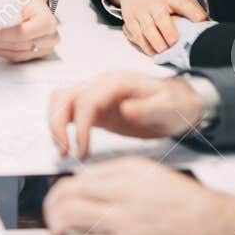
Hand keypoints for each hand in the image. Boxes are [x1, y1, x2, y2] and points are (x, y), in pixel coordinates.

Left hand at [0, 0, 59, 62]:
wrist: (34, 2)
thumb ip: (5, 11)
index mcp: (47, 23)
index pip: (21, 34)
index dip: (0, 35)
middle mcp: (50, 38)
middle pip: (17, 46)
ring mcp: (45, 49)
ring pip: (15, 54)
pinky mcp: (36, 54)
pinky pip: (16, 57)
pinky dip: (1, 51)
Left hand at [43, 156, 234, 234]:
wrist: (225, 229)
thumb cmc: (194, 208)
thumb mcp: (156, 177)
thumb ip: (123, 180)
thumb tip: (88, 191)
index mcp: (130, 170)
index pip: (79, 176)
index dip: (63, 191)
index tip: (61, 202)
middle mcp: (123, 191)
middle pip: (65, 193)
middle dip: (51, 208)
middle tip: (52, 219)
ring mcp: (126, 221)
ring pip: (67, 217)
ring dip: (56, 227)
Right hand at [47, 71, 204, 158]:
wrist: (178, 103)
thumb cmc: (174, 104)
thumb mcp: (168, 107)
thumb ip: (148, 108)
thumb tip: (125, 109)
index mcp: (117, 82)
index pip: (87, 100)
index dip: (81, 127)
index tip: (82, 150)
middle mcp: (101, 84)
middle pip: (65, 97)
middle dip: (58, 124)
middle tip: (64, 151)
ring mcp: (96, 94)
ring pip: (61, 100)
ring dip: (55, 124)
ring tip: (63, 150)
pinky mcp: (95, 107)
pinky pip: (68, 110)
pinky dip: (61, 125)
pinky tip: (68, 144)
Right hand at [105, 0, 207, 55]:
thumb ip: (191, 6)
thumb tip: (207, 22)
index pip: (182, 3)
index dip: (192, 11)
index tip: (200, 20)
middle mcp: (154, 5)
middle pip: (161, 19)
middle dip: (169, 33)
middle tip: (175, 44)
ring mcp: (141, 13)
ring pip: (147, 31)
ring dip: (156, 44)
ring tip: (164, 52)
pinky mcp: (130, 21)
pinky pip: (137, 36)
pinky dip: (145, 47)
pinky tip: (153, 52)